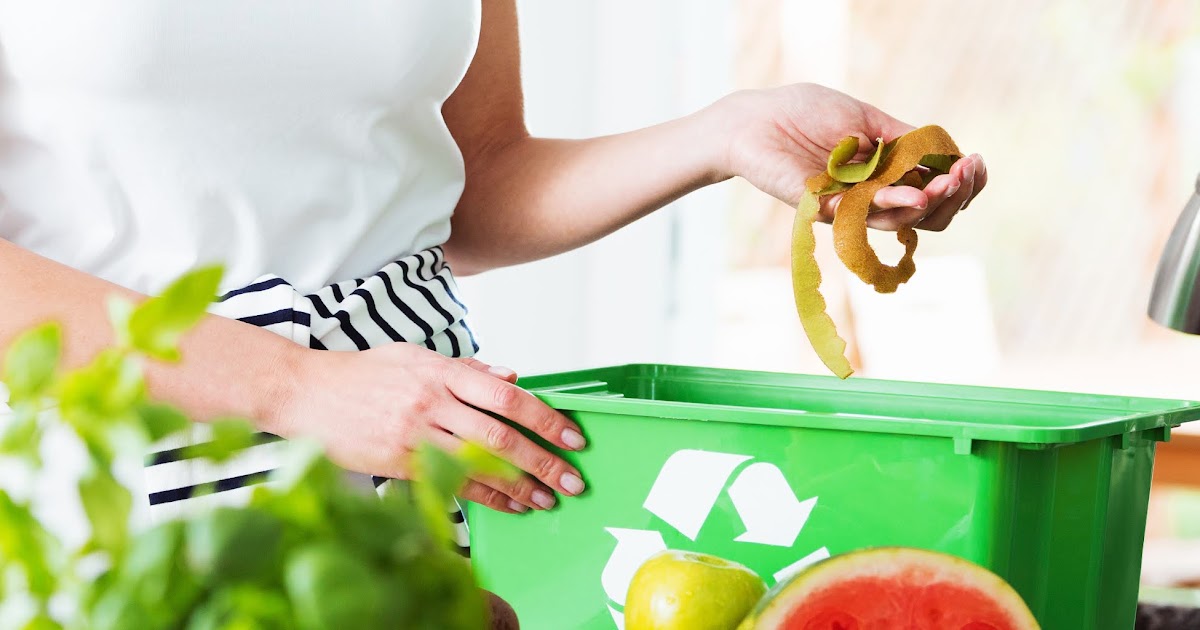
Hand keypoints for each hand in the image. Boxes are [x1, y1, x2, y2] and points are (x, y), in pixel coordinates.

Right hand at [269, 342, 585, 513]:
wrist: (304, 393)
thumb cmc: (361, 373)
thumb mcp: (415, 357)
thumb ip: (467, 368)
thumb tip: (512, 376)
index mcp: (441, 372)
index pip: (507, 396)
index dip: (544, 418)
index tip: (571, 435)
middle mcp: (431, 403)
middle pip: (500, 435)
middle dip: (543, 459)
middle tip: (572, 478)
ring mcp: (413, 436)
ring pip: (479, 464)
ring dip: (520, 485)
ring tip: (548, 498)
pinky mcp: (398, 464)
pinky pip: (450, 483)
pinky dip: (485, 497)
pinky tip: (509, 505)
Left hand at [710, 83, 987, 231]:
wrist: (755, 119)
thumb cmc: (804, 113)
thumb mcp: (866, 118)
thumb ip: (903, 137)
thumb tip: (947, 153)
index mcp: (885, 173)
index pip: (934, 190)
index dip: (962, 182)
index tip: (976, 162)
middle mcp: (871, 196)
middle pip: (928, 214)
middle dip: (955, 196)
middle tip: (965, 173)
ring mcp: (849, 206)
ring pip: (903, 221)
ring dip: (931, 202)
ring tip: (946, 183)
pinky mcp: (824, 210)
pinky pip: (865, 216)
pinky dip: (894, 205)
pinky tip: (914, 194)